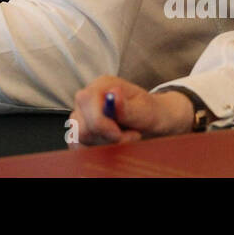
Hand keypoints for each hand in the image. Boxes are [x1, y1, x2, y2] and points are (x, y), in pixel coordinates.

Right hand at [69, 76, 194, 145]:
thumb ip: (128, 107)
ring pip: (79, 136)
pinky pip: (79, 144)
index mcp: (103, 85)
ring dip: (103, 144)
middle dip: (105, 136)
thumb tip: (113, 96)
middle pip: (80, 122)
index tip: (119, 134)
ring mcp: (83, 114)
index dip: (100, 122)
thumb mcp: (146, 110)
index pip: (86, 100)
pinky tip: (114, 144)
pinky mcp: (83, 129)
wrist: (155, 120)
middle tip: (130, 136)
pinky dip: (97, 149)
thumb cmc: (151, 112)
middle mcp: (89, 98)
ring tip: (124, 139)